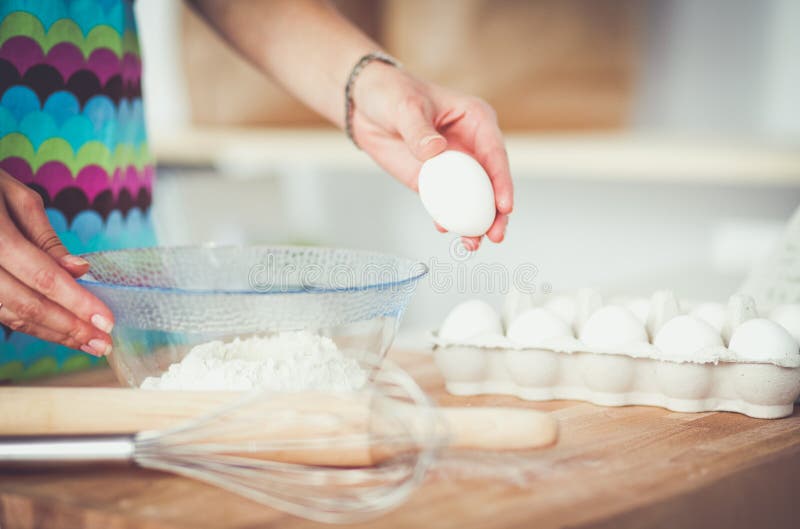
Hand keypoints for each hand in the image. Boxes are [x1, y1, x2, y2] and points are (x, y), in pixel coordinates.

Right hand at [0, 170, 113, 355]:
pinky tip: (57, 331)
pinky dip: (30, 324)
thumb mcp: (14, 195)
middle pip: (26, 305)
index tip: (107, 321)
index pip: (42, 276)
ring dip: (52, 333)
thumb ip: (45, 237)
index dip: (76, 302)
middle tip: (104, 344)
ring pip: (10, 316)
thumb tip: (80, 270)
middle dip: (69, 329)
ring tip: (87, 343)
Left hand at [350, 63, 512, 250]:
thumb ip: (420, 131)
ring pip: (473, 199)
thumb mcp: (405, 106)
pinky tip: (446, 230)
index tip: (504, 205)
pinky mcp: (434, 181)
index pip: (495, 153)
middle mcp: (471, 145)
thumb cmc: (392, 93)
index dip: (502, 180)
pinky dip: (448, 219)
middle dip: (496, 212)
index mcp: (476, 120)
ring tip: (472, 243)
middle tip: (495, 234)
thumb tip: (435, 151)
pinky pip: (446, 204)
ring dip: (475, 223)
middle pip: (491, 182)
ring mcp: (455, 166)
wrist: (365, 106)